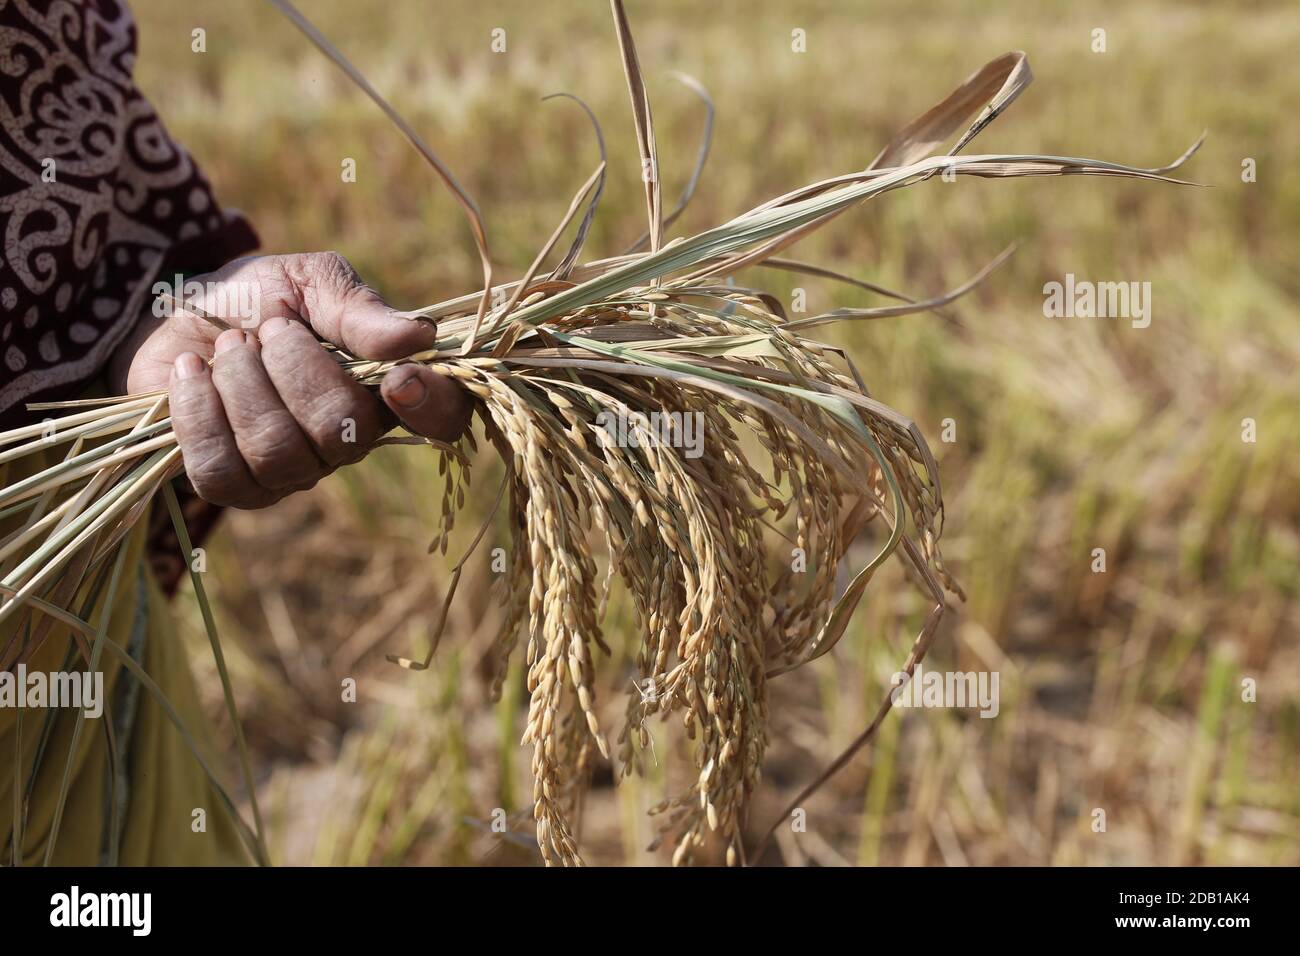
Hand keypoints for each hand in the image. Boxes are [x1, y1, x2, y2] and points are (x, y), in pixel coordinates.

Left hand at [111, 252, 471, 508]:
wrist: (177, 312)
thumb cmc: (260, 297)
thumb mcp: (311, 282)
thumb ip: (359, 310)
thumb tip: (418, 334)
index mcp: (386, 389)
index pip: (442, 419)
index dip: (432, 408)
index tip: (400, 378)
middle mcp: (349, 441)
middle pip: (343, 435)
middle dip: (294, 367)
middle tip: (269, 327)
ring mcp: (292, 472)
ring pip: (276, 453)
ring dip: (242, 382)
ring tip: (228, 346)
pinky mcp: (234, 486)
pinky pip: (220, 472)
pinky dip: (198, 411)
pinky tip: (194, 373)